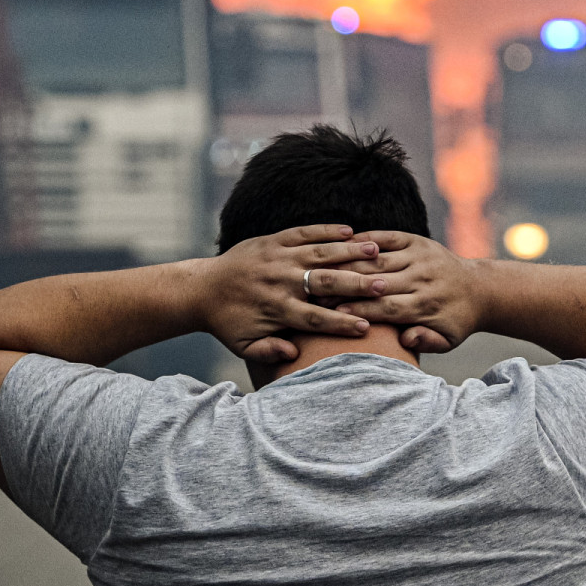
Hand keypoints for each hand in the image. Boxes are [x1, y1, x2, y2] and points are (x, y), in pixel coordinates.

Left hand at [197, 225, 398, 364]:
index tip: (367, 327)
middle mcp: (279, 281)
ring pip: (318, 253)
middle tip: (383, 285)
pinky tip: (350, 231)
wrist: (202, 288)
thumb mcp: (243, 346)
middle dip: (354, 283)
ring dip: (348, 252)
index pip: (315, 318)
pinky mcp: (273, 241)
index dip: (341, 322)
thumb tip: (293, 354)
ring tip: (375, 251)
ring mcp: (277, 257)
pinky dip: (326, 230)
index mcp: (275, 309)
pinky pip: (303, 233)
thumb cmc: (228, 322)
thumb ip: (268, 352)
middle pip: (323, 282)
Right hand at [327, 231, 485, 354]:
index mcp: (427, 305)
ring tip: (322, 268)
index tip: (333, 314)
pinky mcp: (417, 241)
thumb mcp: (447, 340)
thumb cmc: (455, 321)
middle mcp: (422, 278)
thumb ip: (426, 342)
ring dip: (348, 263)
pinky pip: (386, 238)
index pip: (387, 308)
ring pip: (377, 260)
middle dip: (346, 287)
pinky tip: (341, 245)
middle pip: (377, 282)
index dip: (359, 311)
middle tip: (317, 290)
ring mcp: (419, 256)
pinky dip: (364, 240)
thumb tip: (406, 341)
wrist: (478, 288)